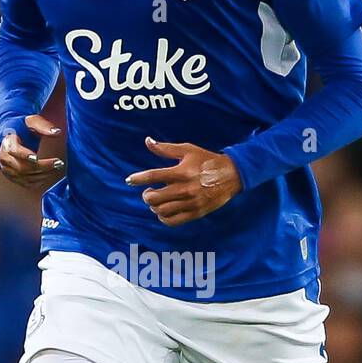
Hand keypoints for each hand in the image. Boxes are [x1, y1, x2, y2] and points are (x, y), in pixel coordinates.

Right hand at [0, 114, 63, 187]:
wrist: (11, 138)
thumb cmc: (22, 128)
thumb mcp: (31, 122)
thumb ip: (43, 126)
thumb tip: (57, 132)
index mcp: (7, 142)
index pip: (14, 151)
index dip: (24, 155)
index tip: (37, 157)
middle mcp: (4, 158)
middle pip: (23, 167)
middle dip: (43, 166)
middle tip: (59, 163)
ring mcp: (8, 170)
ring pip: (27, 177)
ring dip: (45, 173)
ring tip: (58, 165)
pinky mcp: (14, 178)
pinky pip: (28, 183)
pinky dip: (41, 179)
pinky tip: (50, 171)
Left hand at [125, 137, 241, 225]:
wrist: (232, 175)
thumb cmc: (207, 160)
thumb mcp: (188, 150)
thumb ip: (166, 148)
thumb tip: (147, 141)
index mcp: (181, 172)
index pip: (152, 176)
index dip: (137, 179)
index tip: (129, 180)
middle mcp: (184, 188)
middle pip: (154, 197)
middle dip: (146, 195)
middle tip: (148, 191)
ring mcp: (190, 202)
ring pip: (161, 211)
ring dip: (154, 206)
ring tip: (157, 200)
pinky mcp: (196, 213)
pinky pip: (173, 221)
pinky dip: (164, 218)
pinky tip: (164, 211)